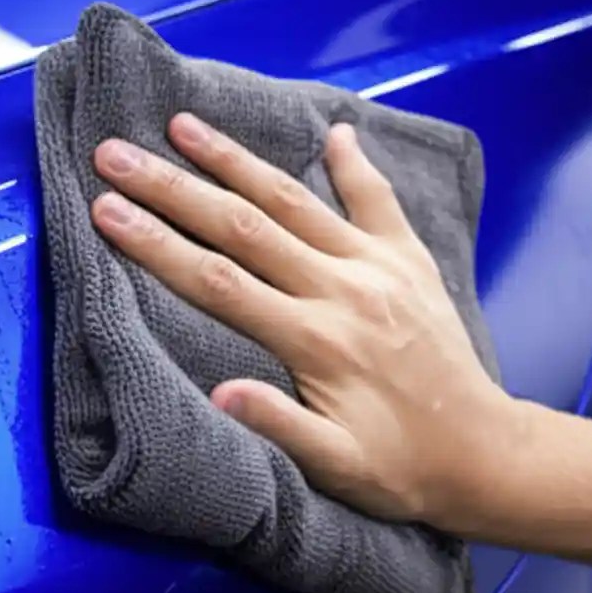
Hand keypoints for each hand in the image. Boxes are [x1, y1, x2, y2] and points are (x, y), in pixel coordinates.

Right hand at [89, 113, 514, 526]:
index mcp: (315, 341)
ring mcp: (378, 268)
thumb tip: (220, 392)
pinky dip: (356, 164)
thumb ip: (281, 426)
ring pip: (295, 200)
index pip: (217, 281)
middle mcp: (342, 290)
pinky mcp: (410, 261)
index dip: (157, 243)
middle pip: (242, 225)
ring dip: (235, 159)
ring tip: (184, 124)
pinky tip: (334, 128)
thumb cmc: (400, 467)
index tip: (106, 208)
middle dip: (173, 188)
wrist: (484, 453)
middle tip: (116, 154)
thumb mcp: (336, 468)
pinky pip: (379, 201)